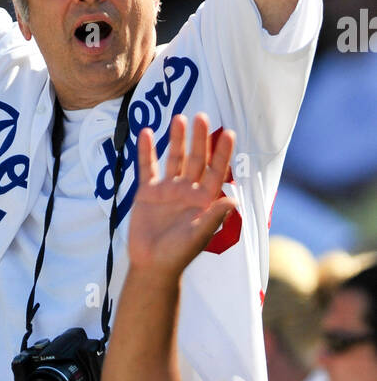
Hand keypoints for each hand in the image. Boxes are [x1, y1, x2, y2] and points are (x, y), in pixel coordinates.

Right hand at [128, 114, 235, 276]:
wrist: (151, 264)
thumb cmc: (178, 253)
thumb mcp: (199, 235)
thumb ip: (214, 217)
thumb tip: (234, 199)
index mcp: (204, 199)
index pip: (216, 171)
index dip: (222, 153)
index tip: (229, 133)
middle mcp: (188, 190)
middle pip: (196, 159)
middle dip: (200, 139)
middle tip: (202, 117)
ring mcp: (168, 189)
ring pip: (174, 158)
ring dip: (177, 139)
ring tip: (179, 118)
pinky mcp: (148, 192)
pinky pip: (148, 167)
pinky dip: (147, 151)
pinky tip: (146, 133)